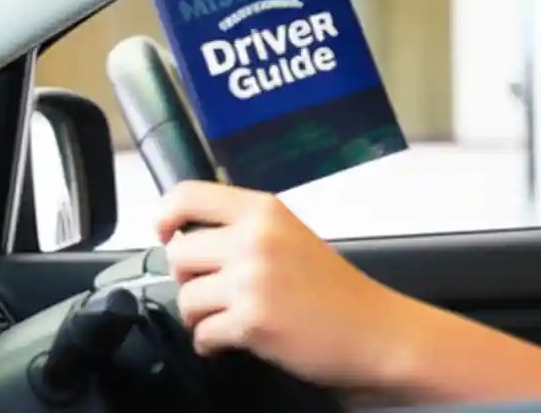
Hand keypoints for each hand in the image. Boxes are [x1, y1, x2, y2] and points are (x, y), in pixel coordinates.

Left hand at [157, 181, 405, 390]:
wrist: (375, 331)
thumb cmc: (339, 292)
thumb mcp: (293, 238)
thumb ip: (246, 231)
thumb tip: (188, 241)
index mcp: (266, 212)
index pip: (188, 195)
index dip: (166, 215)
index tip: (165, 232)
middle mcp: (256, 238)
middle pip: (177, 253)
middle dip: (190, 279)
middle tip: (217, 291)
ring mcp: (252, 279)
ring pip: (184, 298)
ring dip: (201, 316)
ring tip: (233, 318)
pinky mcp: (251, 320)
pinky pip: (201, 335)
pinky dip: (214, 344)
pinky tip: (241, 339)